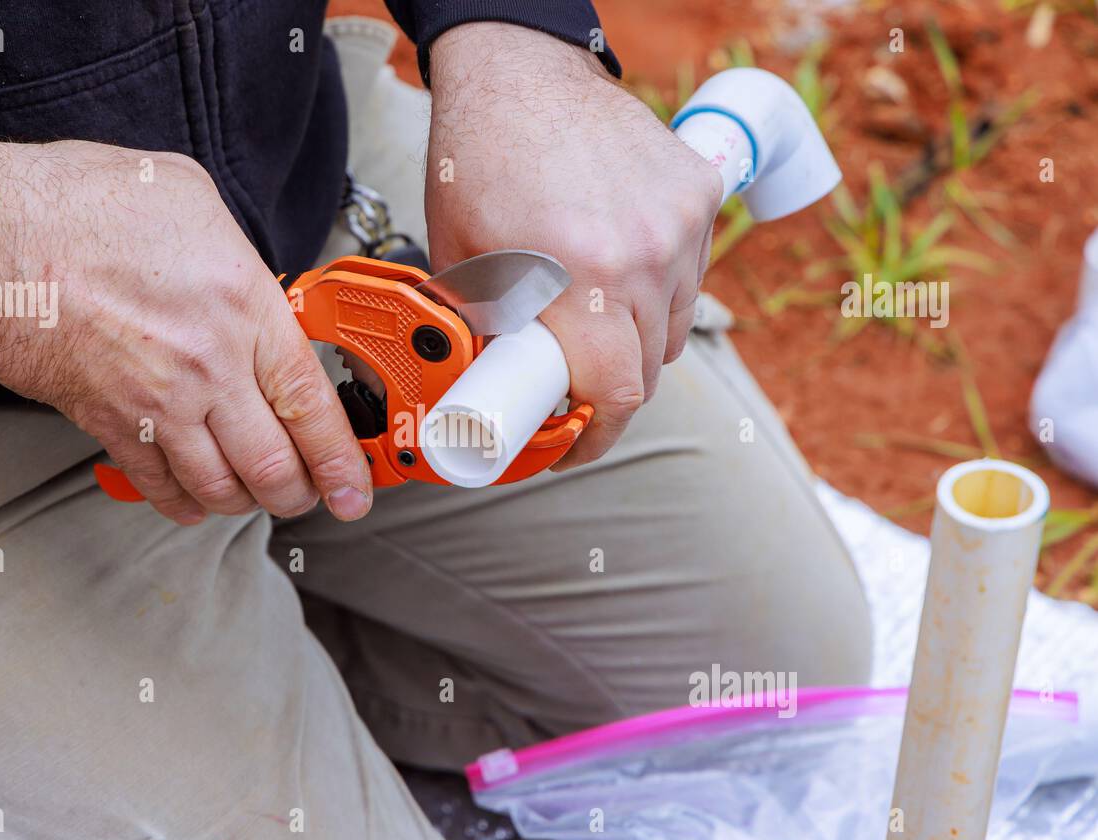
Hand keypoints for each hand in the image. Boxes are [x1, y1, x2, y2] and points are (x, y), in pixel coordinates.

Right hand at [0, 141, 371, 523]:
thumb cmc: (85, 206)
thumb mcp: (194, 202)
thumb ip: (241, 262)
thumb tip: (258, 294)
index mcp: (243, 308)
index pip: (311, 404)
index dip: (341, 459)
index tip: (355, 487)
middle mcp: (208, 366)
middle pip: (274, 466)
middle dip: (301, 492)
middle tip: (310, 493)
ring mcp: (157, 403)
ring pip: (221, 487)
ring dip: (245, 501)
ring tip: (254, 492)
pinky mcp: (108, 423)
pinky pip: (159, 485)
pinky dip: (182, 502)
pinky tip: (194, 498)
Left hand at [425, 23, 723, 469]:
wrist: (519, 71)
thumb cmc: (479, 161)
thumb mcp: (463, 262)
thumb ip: (488, 336)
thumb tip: (497, 398)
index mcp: (580, 274)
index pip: (617, 393)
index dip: (595, 437)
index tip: (574, 446)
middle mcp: (644, 252)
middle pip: (649, 369)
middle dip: (608, 389)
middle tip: (569, 382)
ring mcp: (680, 221)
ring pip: (673, 327)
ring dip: (635, 340)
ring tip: (587, 313)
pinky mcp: (700, 194)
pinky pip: (690, 275)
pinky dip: (657, 289)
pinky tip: (615, 266)